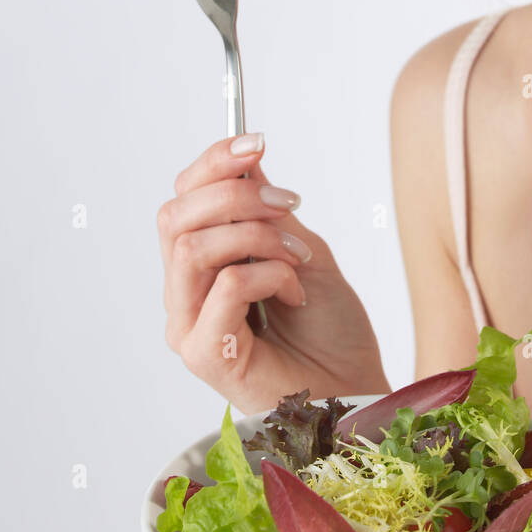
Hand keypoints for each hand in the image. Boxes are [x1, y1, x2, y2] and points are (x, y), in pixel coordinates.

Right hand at [158, 133, 388, 412]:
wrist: (357, 390)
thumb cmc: (331, 331)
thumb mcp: (302, 250)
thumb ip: (268, 211)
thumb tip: (247, 160)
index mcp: (200, 268)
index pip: (181, 200)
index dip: (213, 163)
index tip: (257, 141)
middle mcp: (183, 296)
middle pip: (175, 217)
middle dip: (235, 196)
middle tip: (288, 205)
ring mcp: (189, 327)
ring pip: (194, 247)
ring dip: (258, 236)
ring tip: (298, 257)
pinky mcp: (205, 356)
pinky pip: (226, 285)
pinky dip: (270, 274)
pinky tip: (295, 292)